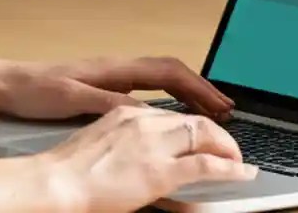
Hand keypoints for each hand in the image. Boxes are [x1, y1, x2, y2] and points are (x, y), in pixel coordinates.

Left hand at [0, 56, 234, 121]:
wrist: (9, 84)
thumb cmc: (36, 91)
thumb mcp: (72, 100)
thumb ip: (109, 102)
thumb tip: (147, 109)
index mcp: (115, 68)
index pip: (168, 73)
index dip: (198, 88)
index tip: (221, 105)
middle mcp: (117, 67)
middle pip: (171, 71)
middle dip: (201, 88)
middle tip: (226, 109)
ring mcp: (111, 74)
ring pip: (161, 77)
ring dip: (187, 91)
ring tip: (208, 110)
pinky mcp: (104, 83)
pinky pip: (147, 86)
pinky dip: (168, 96)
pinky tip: (170, 112)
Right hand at [40, 106, 257, 212]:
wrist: (55, 184)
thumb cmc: (65, 171)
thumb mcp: (97, 142)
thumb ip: (121, 140)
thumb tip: (134, 153)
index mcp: (126, 114)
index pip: (171, 114)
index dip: (192, 127)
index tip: (200, 137)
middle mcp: (143, 121)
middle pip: (192, 120)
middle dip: (216, 134)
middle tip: (228, 149)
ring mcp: (154, 145)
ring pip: (204, 136)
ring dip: (226, 147)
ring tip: (237, 160)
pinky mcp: (161, 171)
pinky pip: (206, 164)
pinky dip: (230, 167)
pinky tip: (242, 172)